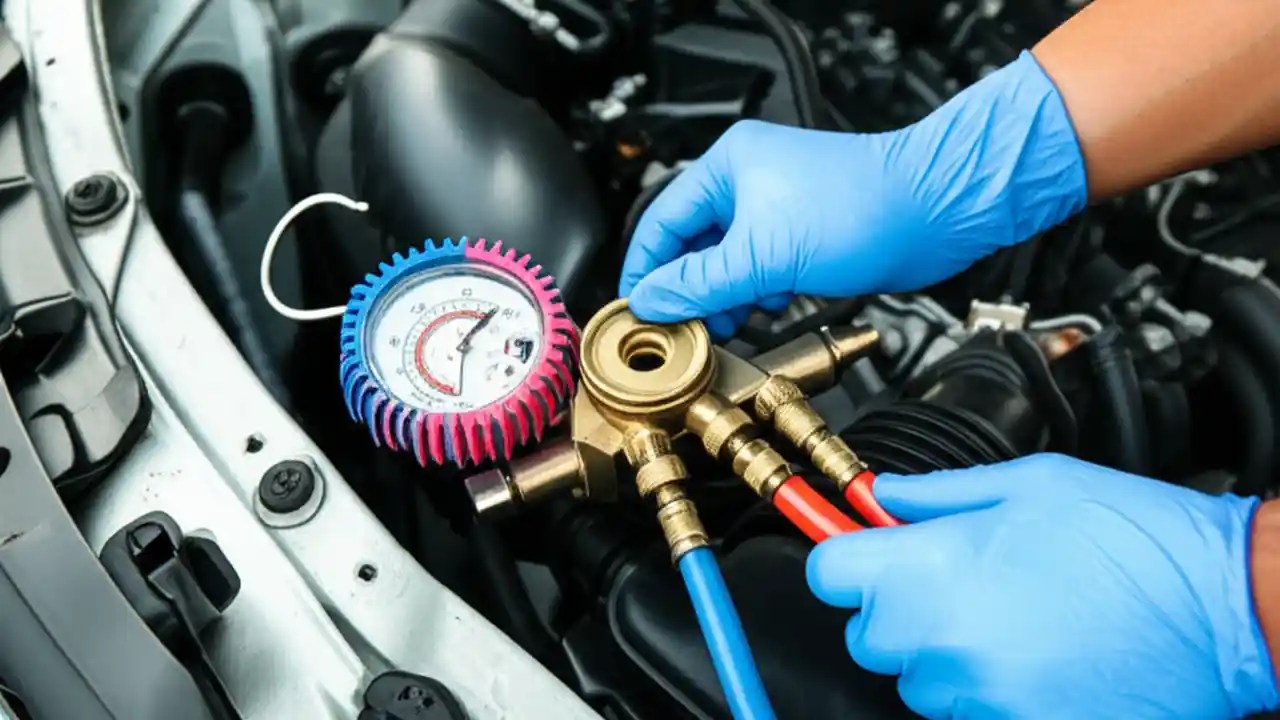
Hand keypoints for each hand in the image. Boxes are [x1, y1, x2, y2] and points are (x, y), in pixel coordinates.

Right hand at [619, 51, 1086, 338]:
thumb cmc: (864, 207)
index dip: (646, 270)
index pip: (661, 222)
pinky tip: (767, 307)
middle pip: (693, 245)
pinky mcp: (802, 233)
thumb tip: (652, 301)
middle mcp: (747, 181)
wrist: (936, 211)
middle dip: (690, 289)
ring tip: (726, 324)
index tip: (639, 310)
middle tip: (684, 327)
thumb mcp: (763, 255)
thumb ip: (700, 282)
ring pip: (727, 261)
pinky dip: (756, 291)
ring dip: (724, 295)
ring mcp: (776, 207)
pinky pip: (760, 268)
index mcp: (727, 166)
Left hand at [806, 454, 1279, 718]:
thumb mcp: (1031, 486)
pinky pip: (964, 711)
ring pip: (914, 680)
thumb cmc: (1139, 543)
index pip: (828, 572)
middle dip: (896, 605)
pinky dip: (983, 688)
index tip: (860, 549)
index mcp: (937, 567)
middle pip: (866, 632)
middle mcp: (945, 639)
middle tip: (953, 579)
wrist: (1227, 609)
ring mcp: (979, 696)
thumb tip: (883, 495)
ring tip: (1009, 617)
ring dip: (942, 652)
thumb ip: (939, 495)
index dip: (842, 556)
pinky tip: (1033, 655)